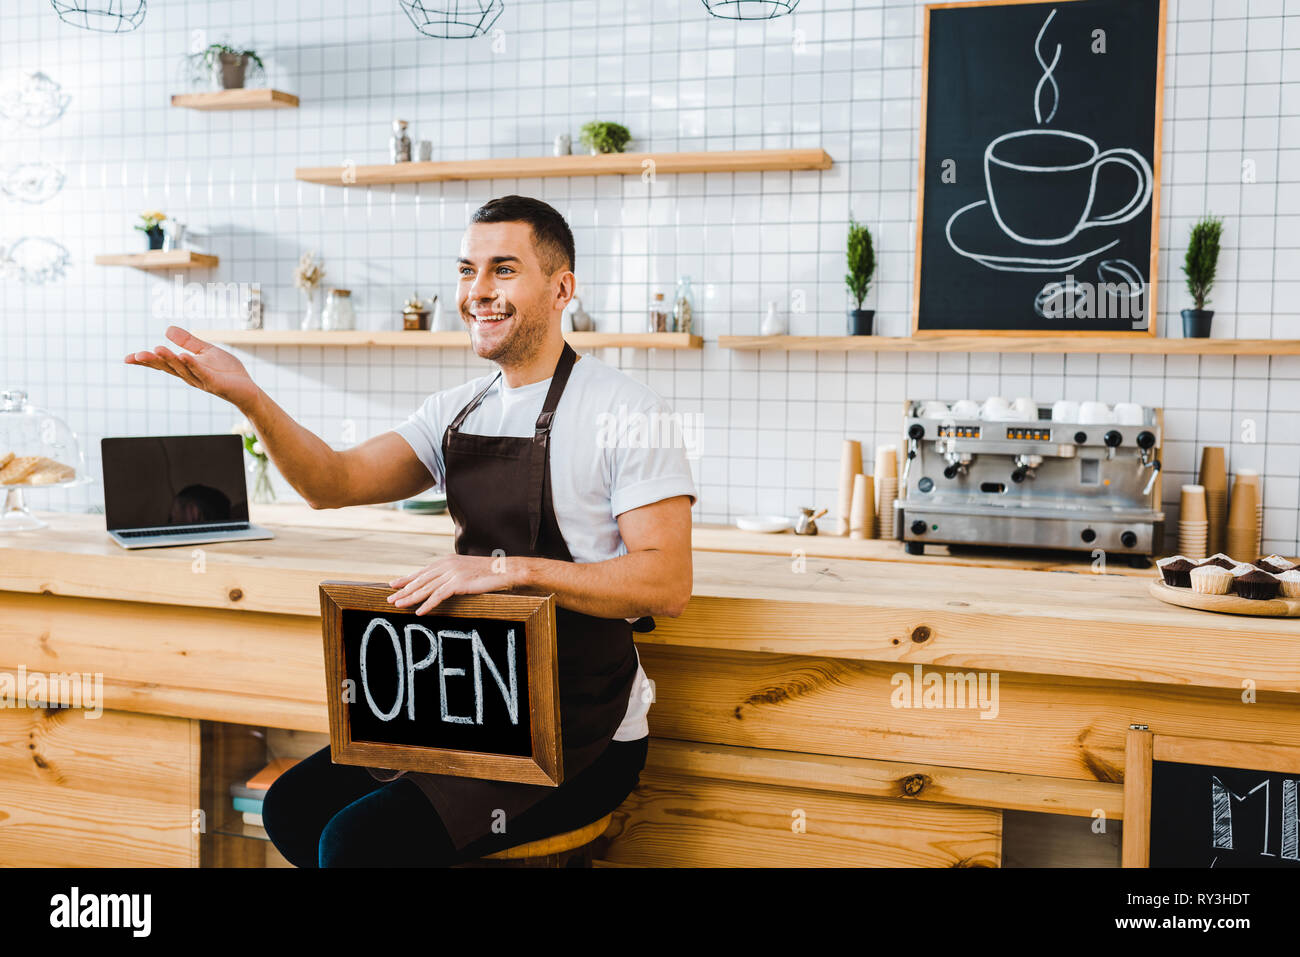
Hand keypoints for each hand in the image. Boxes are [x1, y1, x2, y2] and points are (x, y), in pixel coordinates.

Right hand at [124, 325, 259, 407]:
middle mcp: (190, 376)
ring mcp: (202, 380)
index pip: (162, 364)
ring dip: (169, 359)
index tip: (127, 359)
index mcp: (185, 368)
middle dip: (152, 361)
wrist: (248, 389)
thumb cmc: (227, 372)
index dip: (146, 362)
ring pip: (182, 369)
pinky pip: (202, 373)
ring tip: (156, 349)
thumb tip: (167, 329)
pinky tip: (184, 356)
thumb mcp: (205, 351)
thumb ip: (188, 342)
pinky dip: (193, 365)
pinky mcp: (215, 383)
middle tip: (136, 355)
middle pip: (168, 367)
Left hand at [386, 554, 515, 614]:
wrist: (506, 571)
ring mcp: (452, 573)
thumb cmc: (489, 573)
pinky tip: (419, 612)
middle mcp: (447, 565)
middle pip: (420, 579)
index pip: (422, 571)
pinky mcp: (459, 583)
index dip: (406, 579)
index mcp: (447, 560)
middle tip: (389, 598)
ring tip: (398, 605)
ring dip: (410, 597)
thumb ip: (453, 575)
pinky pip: (439, 596)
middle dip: (404, 589)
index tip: (393, 584)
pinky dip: (428, 604)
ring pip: (426, 588)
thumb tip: (443, 585)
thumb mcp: (466, 571)